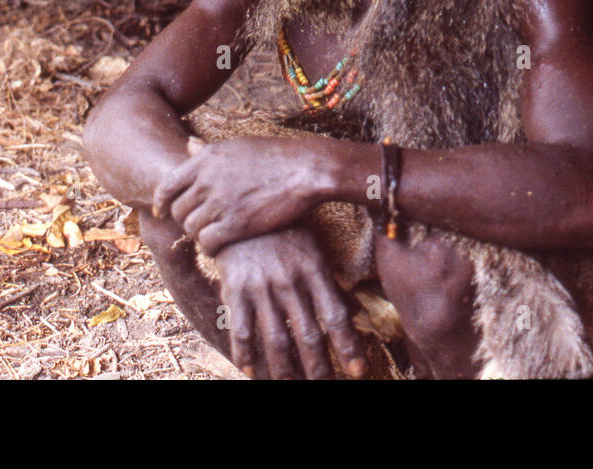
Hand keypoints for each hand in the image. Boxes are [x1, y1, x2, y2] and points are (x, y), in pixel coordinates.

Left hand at [153, 135, 330, 254]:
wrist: (305, 169)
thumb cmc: (274, 156)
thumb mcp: (236, 145)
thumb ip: (208, 151)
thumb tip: (188, 143)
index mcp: (205, 159)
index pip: (167, 186)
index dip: (160, 203)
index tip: (161, 212)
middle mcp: (207, 180)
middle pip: (178, 210)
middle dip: (185, 220)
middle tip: (198, 225)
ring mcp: (221, 203)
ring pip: (191, 228)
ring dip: (199, 235)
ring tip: (212, 235)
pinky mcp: (236, 224)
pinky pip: (208, 242)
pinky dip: (210, 248)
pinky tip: (219, 246)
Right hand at [215, 227, 366, 379]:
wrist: (241, 208)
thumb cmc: (284, 231)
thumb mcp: (313, 249)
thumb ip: (329, 283)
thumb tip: (354, 312)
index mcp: (314, 269)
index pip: (335, 315)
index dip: (348, 346)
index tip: (357, 371)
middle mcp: (290, 281)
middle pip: (307, 335)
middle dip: (318, 367)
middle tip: (325, 384)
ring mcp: (261, 286)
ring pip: (276, 339)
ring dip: (285, 369)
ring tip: (291, 384)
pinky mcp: (235, 289)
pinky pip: (241, 329)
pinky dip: (246, 354)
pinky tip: (251, 372)